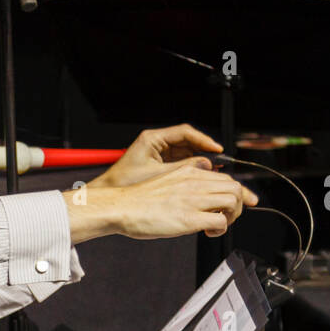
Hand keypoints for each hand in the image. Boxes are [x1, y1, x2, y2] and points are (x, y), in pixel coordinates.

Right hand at [65, 163, 256, 242]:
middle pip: (235, 187)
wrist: (122, 207)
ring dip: (232, 216)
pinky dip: (221, 229)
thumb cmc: (138, 201)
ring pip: (233, 200)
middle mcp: (194, 182)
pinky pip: (221, 220)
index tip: (244, 202)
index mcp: (188, 172)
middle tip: (225, 218)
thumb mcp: (165, 183)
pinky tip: (208, 233)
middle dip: (237, 204)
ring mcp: (193, 199)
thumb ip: (184, 185)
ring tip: (216, 226)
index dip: (239, 192)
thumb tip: (198, 198)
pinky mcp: (189, 218)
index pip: (225, 178)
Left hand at [90, 124, 222, 188]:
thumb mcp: (158, 175)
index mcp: (153, 139)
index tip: (216, 148)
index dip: (203, 140)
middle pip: (187, 141)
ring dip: (199, 160)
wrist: (110, 198)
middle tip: (219, 161)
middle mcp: (156, 143)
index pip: (185, 132)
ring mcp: (157, 153)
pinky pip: (180, 162)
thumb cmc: (125, 184)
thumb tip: (206, 165)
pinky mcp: (158, 164)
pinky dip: (191, 168)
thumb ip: (183, 168)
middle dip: (204, 151)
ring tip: (212, 171)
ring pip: (185, 152)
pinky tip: (200, 177)